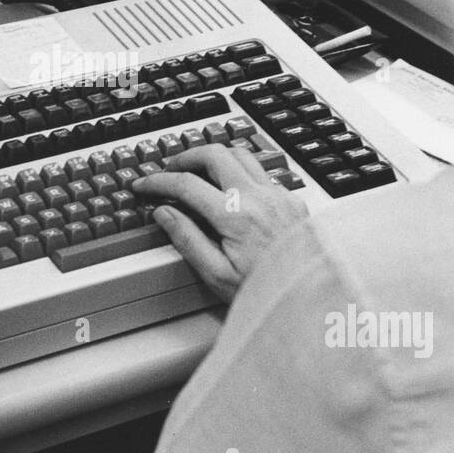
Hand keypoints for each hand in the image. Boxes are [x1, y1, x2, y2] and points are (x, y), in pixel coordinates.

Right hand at [132, 145, 306, 303]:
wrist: (309, 298)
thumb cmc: (265, 290)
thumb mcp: (217, 275)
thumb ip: (187, 239)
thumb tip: (164, 213)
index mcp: (236, 217)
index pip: (187, 184)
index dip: (159, 181)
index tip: (144, 184)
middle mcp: (259, 198)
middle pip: (214, 154)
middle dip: (186, 157)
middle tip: (170, 170)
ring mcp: (278, 195)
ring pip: (241, 154)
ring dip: (215, 158)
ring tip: (198, 171)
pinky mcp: (291, 199)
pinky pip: (261, 171)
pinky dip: (240, 171)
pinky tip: (232, 187)